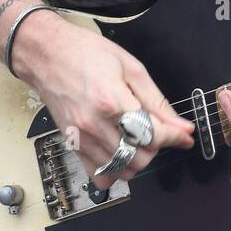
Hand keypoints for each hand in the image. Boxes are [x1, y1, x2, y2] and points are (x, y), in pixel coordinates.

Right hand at [13, 11, 194, 181]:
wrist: (47, 54)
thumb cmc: (85, 53)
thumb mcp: (131, 67)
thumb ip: (157, 101)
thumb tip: (181, 126)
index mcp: (112, 101)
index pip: (153, 135)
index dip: (175, 137)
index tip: (184, 135)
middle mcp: (95, 125)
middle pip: (140, 158)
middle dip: (156, 147)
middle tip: (156, 130)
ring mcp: (81, 139)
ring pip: (123, 171)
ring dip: (138, 159)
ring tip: (137, 138)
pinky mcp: (72, 146)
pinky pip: (100, 177)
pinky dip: (115, 171)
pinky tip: (119, 152)